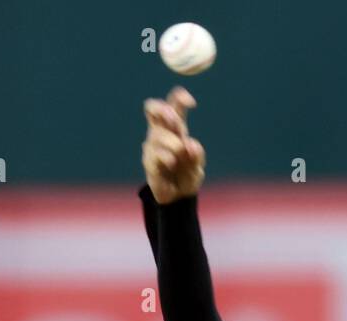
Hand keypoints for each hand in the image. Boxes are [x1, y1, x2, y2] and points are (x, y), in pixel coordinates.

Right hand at [142, 86, 204, 204]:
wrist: (179, 197)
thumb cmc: (188, 174)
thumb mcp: (198, 165)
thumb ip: (196, 154)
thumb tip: (189, 145)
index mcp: (176, 128)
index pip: (173, 105)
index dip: (179, 97)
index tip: (192, 103)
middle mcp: (161, 133)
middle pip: (152, 108)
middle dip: (163, 110)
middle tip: (176, 122)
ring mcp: (152, 146)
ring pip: (157, 134)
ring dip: (172, 142)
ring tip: (180, 153)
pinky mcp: (148, 162)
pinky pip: (155, 154)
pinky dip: (166, 157)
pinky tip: (172, 163)